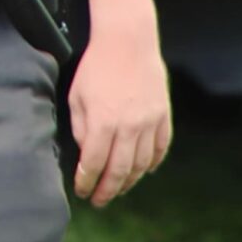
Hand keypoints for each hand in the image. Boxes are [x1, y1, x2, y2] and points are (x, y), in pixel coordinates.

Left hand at [68, 26, 171, 207]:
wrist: (127, 40)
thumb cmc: (96, 65)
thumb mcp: (77, 95)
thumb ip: (81, 128)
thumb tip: (87, 153)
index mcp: (103, 122)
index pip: (94, 164)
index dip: (87, 182)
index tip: (82, 191)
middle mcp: (129, 127)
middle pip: (119, 171)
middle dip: (107, 190)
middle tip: (99, 201)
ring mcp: (150, 123)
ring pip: (141, 165)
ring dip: (129, 181)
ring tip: (118, 188)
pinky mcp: (164, 116)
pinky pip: (160, 150)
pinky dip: (151, 164)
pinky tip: (141, 170)